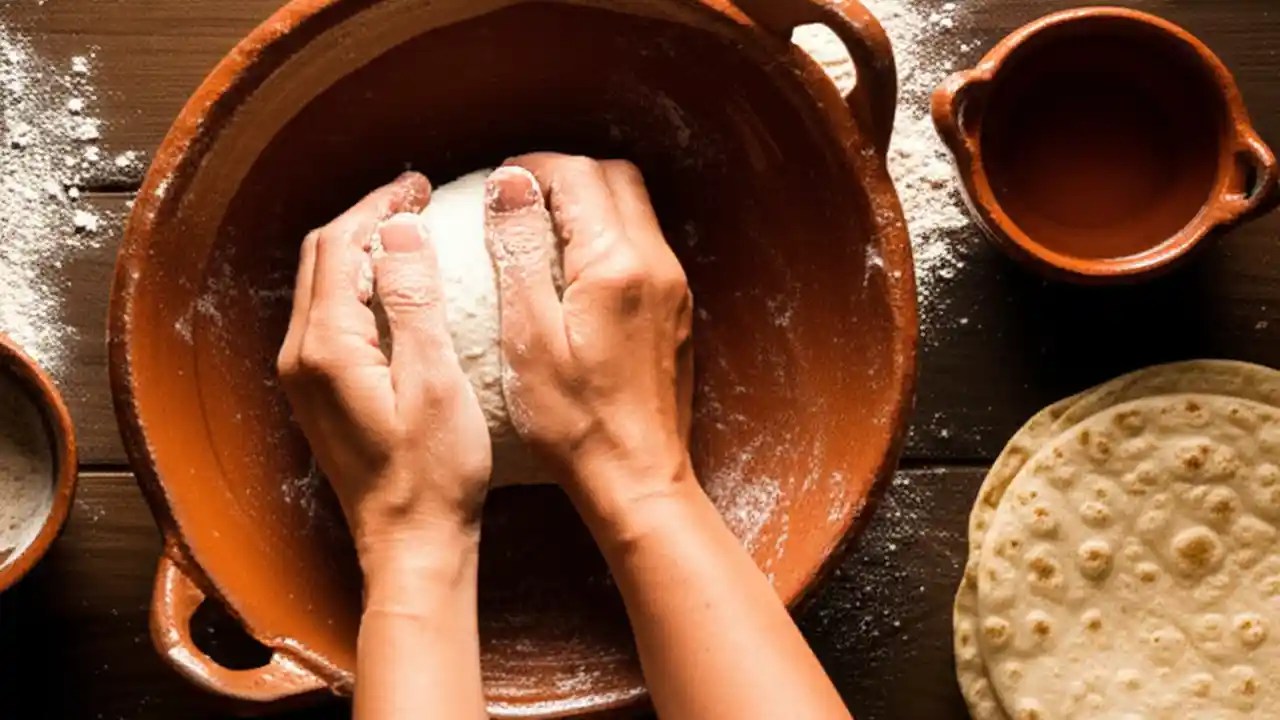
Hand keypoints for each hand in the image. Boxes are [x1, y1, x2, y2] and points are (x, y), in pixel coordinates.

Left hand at [278, 172, 491, 567]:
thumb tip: (399, 231)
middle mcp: (302, 358)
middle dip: (368, 221)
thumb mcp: (434, 381)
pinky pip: (332, 317)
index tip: (421, 187)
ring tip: (412, 233)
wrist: (411, 545)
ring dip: (363, 251)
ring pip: (324, 286)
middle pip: (323, 260)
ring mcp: (307, 379)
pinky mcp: (322, 395)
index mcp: (327, 348)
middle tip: (418, 199)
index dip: (379, 207)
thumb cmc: (431, 475)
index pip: (339, 247)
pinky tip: (399, 288)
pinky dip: (362, 286)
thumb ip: (413, 301)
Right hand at [484, 155, 693, 530]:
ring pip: (634, 210)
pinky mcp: (675, 311)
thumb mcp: (528, 338)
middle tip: (517, 201)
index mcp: (617, 265)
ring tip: (538, 233)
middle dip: (564, 176)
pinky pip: (642, 247)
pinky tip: (569, 273)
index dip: (531, 168)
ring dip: (588, 205)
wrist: (639, 478)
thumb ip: (520, 254)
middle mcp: (656, 265)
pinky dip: (606, 238)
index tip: (495, 185)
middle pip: (615, 179)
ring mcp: (673, 288)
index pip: (578, 176)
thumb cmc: (576, 423)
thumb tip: (509, 186)